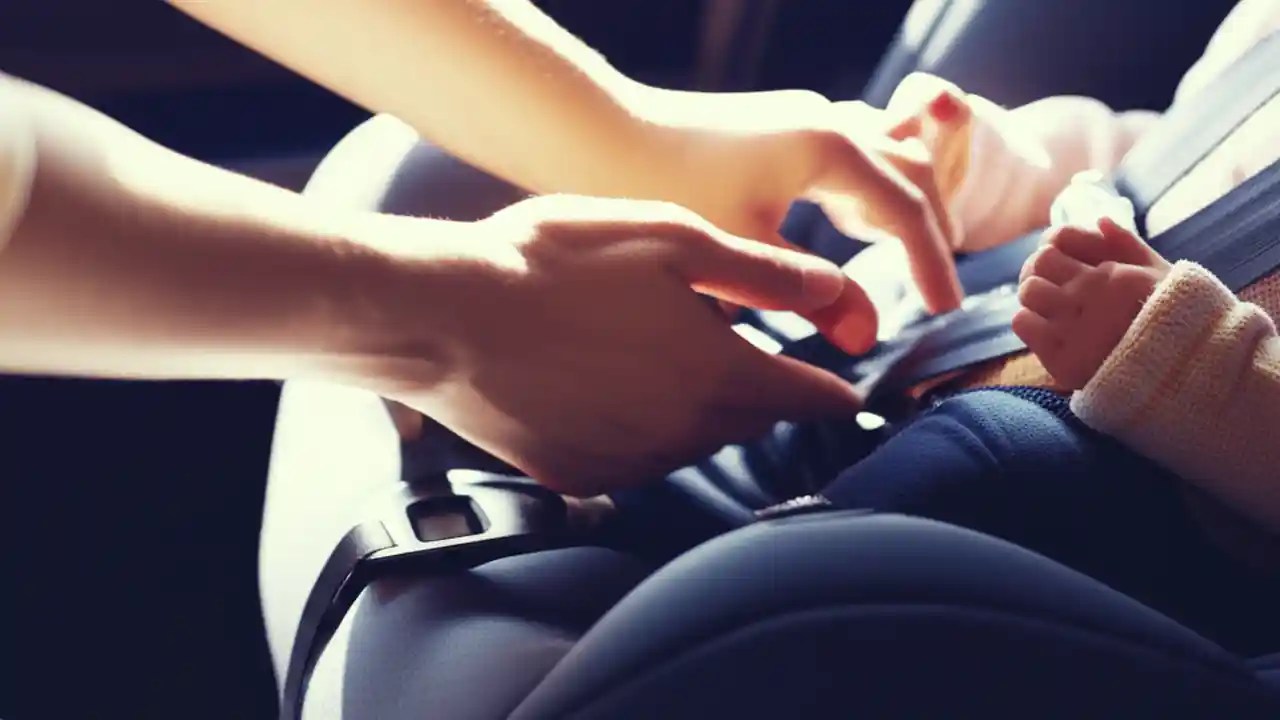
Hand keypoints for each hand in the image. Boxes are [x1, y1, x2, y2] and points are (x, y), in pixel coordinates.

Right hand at [352, 196, 862, 495]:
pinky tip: (607, 388)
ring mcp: (629, 463)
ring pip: (694, 441)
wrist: (446, 315)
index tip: (845, 394)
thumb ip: (763, 273)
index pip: (806, 399)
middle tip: (739, 353)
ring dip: (697, 409)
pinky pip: (636, 459)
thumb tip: (834, 292)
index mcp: (719, 376)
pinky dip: (641, 430)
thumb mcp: (672, 240)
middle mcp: (683, 434)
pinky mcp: (579, 476)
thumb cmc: (558, 262)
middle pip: (750, 421)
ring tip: (658, 358)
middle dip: (760, 393)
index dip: (832, 392)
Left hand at [639, 88, 963, 327]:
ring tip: (910, 252)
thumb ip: (808, 294)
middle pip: (911, 170)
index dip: (931, 265)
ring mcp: (802, 115)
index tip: (945, 312)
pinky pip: (849, 151)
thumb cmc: (664, 190)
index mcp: (828, 148)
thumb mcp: (742, 251)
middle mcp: (825, 120)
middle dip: (932, 226)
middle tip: (941, 283)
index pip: (906, 210)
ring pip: (883, 153)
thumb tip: (867, 335)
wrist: (599, 135)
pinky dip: (867, 188)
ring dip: (903, 201)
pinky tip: (849, 222)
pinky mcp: (777, 124)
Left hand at [1013, 219, 1169, 389]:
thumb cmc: (1178, 323)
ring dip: (1035, 296)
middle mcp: (1089, 295)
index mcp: (1113, 273)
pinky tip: (1047, 330)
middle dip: (1043, 269)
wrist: (1184, 378)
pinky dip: (1029, 322)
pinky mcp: (1059, 358)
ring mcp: (1071, 326)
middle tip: (1052, 285)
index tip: (1063, 259)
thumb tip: (1100, 221)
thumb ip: (1130, 247)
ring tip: (1050, 309)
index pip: (1060, 237)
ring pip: (1028, 291)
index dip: (1056, 245)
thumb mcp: (1163, 276)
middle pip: (1039, 262)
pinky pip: (1022, 322)